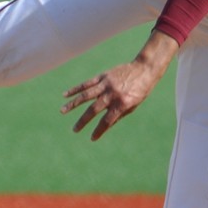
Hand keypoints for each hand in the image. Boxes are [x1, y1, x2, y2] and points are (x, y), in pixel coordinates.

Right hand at [61, 31, 176, 140]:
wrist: (145, 69)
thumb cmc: (140, 90)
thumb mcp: (133, 106)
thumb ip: (118, 115)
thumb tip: (104, 127)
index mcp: (122, 104)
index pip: (107, 121)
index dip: (99, 131)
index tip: (92, 138)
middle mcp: (113, 95)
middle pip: (94, 110)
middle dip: (83, 121)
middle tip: (75, 130)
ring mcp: (106, 84)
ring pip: (86, 95)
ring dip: (73, 104)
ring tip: (62, 111)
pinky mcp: (103, 76)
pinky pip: (86, 83)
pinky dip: (75, 89)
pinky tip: (65, 95)